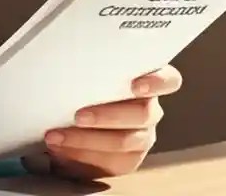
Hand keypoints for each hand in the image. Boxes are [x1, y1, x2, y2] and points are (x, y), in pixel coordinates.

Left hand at [24, 65, 182, 180]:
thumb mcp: (86, 75)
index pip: (168, 80)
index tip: (136, 85)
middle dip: (109, 116)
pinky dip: (82, 155)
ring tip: (57, 136)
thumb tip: (65, 63)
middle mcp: (150, 110)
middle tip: (79, 116)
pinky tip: (60, 149)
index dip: (157, 82)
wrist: (69, 121)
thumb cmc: (81, 89)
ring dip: (87, 139)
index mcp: (147, 81)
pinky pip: (111, 162)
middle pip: (144, 114)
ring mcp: (142, 137)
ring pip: (126, 141)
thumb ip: (89, 70)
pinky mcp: (128, 160)